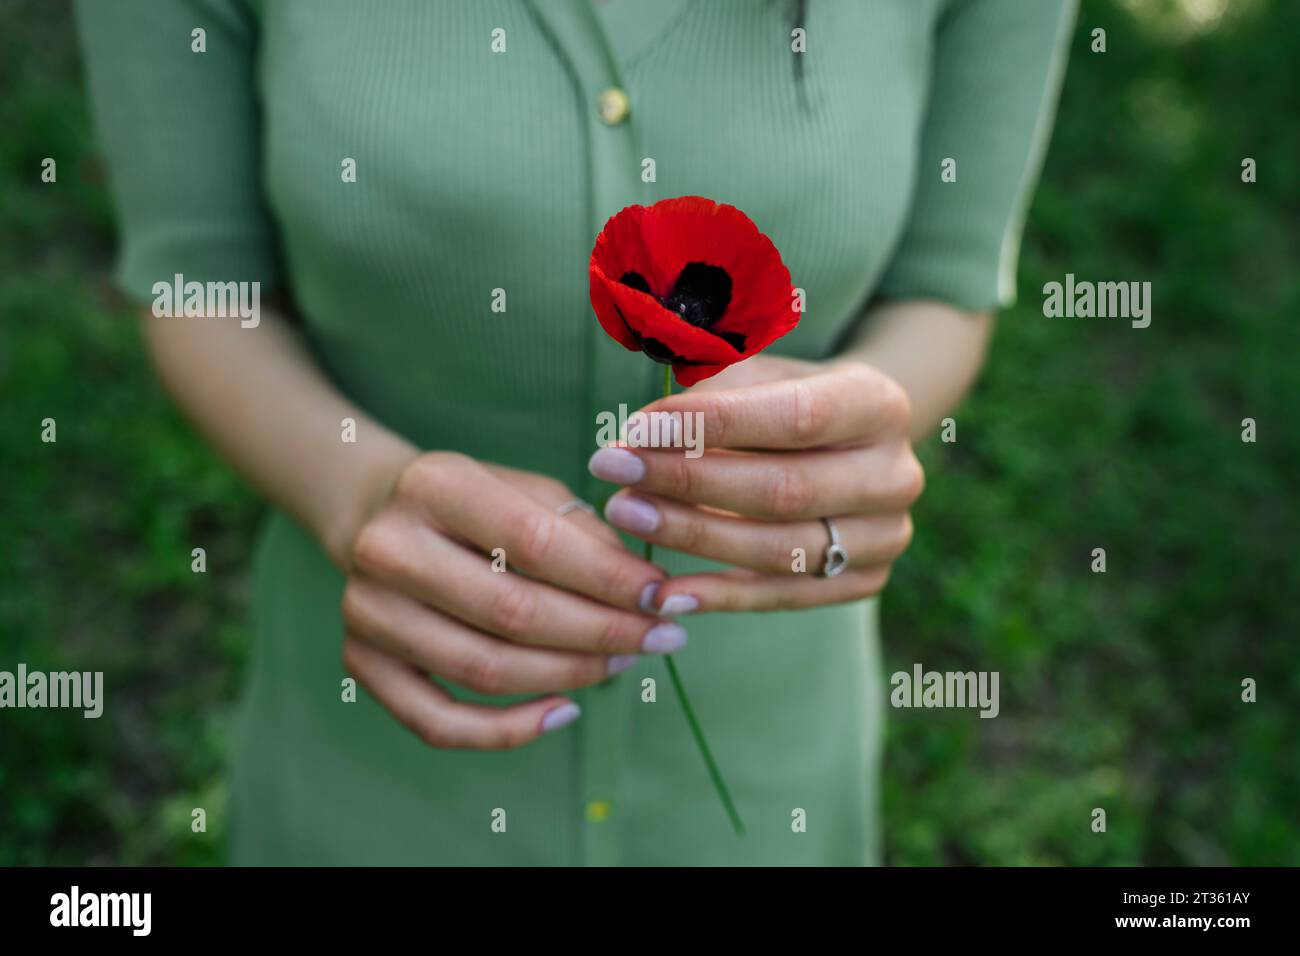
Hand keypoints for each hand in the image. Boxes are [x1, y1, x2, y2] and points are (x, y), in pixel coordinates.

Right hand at [340, 452, 677, 749]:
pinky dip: (508, 730)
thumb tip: (645, 594)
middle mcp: (389, 549)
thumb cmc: (474, 505)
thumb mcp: (527, 490)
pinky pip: (439, 722)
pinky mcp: (361, 663)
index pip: (535, 542)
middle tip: (659, 639)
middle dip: (602, 633)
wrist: (376, 516)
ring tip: (622, 664)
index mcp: (434, 485)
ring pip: (485, 671)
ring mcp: (367, 612)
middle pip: (513, 613)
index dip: (608, 578)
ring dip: (569, 677)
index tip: (662, 598)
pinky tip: (565, 712)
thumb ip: (584, 532)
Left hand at [588, 356, 922, 611]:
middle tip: (612, 469)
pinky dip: (719, 595)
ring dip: (693, 536)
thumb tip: (644, 421)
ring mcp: (885, 536)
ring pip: (780, 549)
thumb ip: (710, 385)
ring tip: (625, 513)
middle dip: (688, 480)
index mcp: (879, 404)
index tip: (635, 428)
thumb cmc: (782, 397)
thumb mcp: (756, 371)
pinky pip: (781, 596)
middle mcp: (895, 475)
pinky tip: (662, 591)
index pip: (794, 417)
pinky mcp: (862, 581)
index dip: (712, 425)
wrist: (846, 443)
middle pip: (784, 489)